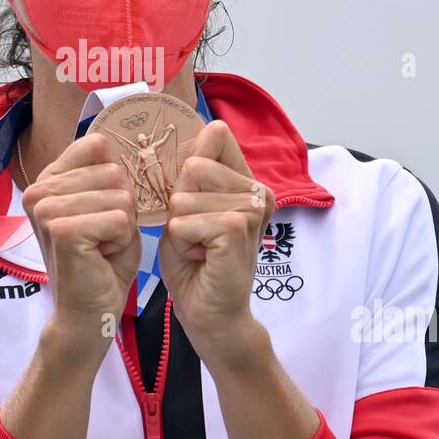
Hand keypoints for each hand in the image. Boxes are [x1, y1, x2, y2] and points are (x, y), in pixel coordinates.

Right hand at [22, 132, 140, 349]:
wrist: (89, 310)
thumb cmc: (103, 259)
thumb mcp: (109, 205)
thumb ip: (108, 172)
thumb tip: (107, 138)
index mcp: (49, 178)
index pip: (98, 145)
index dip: (117, 179)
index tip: (105, 210)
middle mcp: (40, 189)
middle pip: (115, 171)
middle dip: (123, 207)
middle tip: (104, 236)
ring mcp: (47, 208)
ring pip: (121, 196)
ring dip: (124, 226)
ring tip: (103, 246)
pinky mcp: (62, 229)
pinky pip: (119, 219)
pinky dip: (122, 241)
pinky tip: (103, 256)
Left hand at [157, 119, 274, 363]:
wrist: (209, 313)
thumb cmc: (195, 263)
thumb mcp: (187, 206)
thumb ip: (196, 169)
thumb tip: (213, 125)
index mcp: (248, 181)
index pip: (215, 139)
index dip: (188, 168)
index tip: (192, 202)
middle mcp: (258, 190)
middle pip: (193, 166)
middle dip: (180, 203)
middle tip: (195, 234)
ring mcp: (251, 209)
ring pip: (184, 195)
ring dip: (179, 227)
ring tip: (198, 248)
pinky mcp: (237, 228)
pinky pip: (184, 220)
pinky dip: (181, 241)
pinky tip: (200, 257)